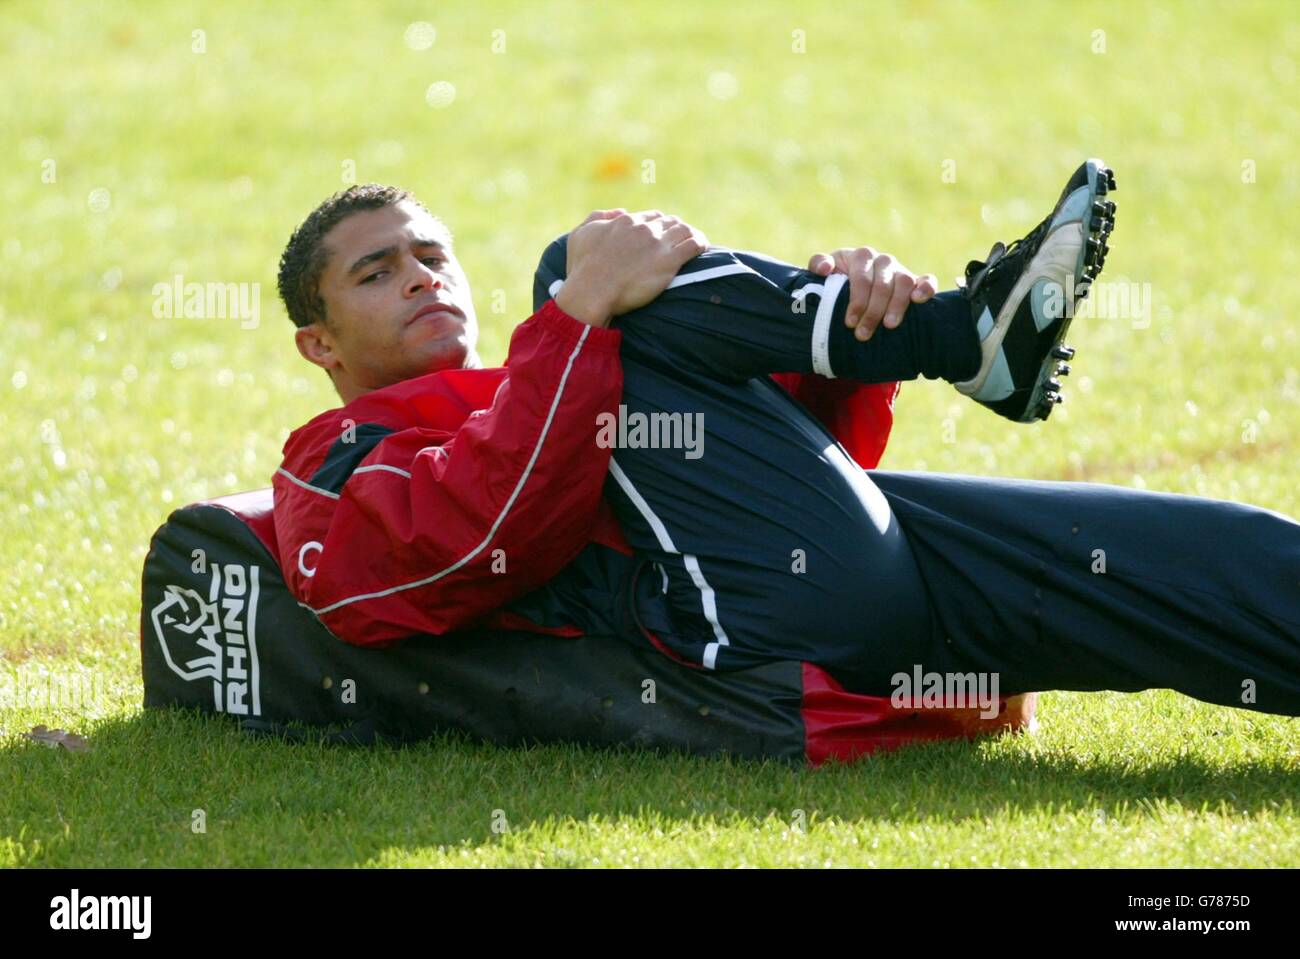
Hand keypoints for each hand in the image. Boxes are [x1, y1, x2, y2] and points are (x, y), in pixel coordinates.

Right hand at [555, 210, 708, 326]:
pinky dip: (700, 243)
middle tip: (679, 241)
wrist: (591, 292)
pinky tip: (703, 248)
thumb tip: (620, 212)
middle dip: (674, 230)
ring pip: (684, 230)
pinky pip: (693, 245)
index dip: (658, 225)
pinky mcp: (668, 261)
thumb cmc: (581, 269)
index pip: (650, 217)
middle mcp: (643, 228)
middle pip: (669, 222)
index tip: (661, 234)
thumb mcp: (580, 235)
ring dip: (690, 234)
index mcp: (625, 221)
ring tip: (695, 242)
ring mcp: (657, 244)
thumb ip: (599, 217)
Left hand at [808, 246, 937, 340]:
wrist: (852, 287)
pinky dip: (926, 287)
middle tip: (863, 334)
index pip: (861, 278)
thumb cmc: (835, 281)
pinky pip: (927, 280)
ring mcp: (900, 270)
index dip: (857, 301)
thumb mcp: (823, 273)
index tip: (849, 323)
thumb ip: (818, 264)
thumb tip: (825, 268)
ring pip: (905, 282)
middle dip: (873, 311)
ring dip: (897, 305)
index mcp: (861, 256)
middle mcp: (883, 261)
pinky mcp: (915, 281)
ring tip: (889, 325)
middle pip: (883, 284)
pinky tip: (919, 300)